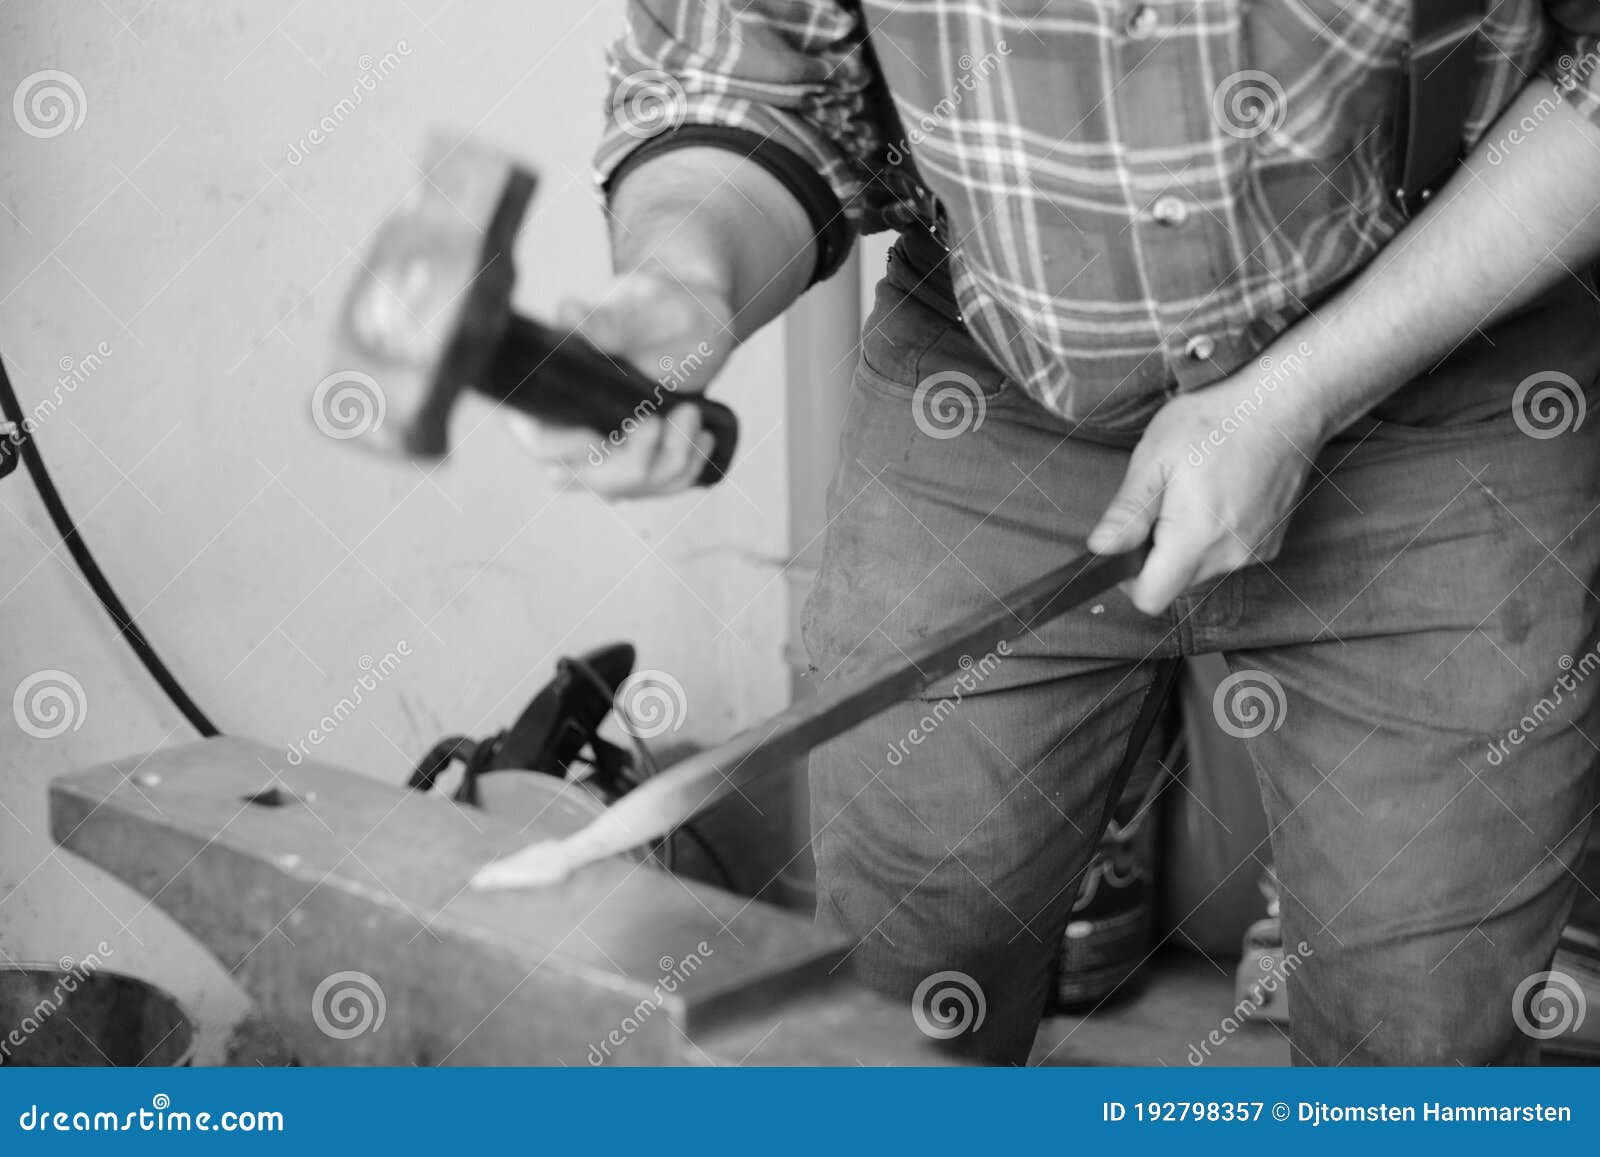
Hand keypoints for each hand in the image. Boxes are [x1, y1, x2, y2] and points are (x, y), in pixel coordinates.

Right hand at [508, 268, 734, 498]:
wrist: (693, 318)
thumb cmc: (656, 304)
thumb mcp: (637, 307)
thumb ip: (606, 319)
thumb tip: (568, 311)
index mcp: (550, 385)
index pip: (536, 437)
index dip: (563, 447)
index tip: (600, 437)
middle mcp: (567, 425)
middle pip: (582, 478)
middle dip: (634, 461)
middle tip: (669, 417)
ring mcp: (601, 450)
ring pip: (624, 489)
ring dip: (670, 460)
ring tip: (693, 414)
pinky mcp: (635, 460)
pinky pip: (655, 487)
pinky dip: (685, 469)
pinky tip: (702, 436)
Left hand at [1086, 374, 1330, 614]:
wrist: (1284, 403)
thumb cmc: (1217, 421)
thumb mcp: (1155, 459)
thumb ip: (1126, 513)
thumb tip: (1099, 549)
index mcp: (1195, 540)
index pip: (1151, 598)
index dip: (1128, 578)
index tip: (1128, 543)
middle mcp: (1230, 557)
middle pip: (1175, 585)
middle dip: (1157, 554)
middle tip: (1162, 501)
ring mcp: (1255, 552)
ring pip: (1200, 570)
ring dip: (1186, 543)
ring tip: (1194, 491)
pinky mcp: (1270, 544)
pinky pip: (1227, 555)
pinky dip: (1215, 536)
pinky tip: (1220, 494)